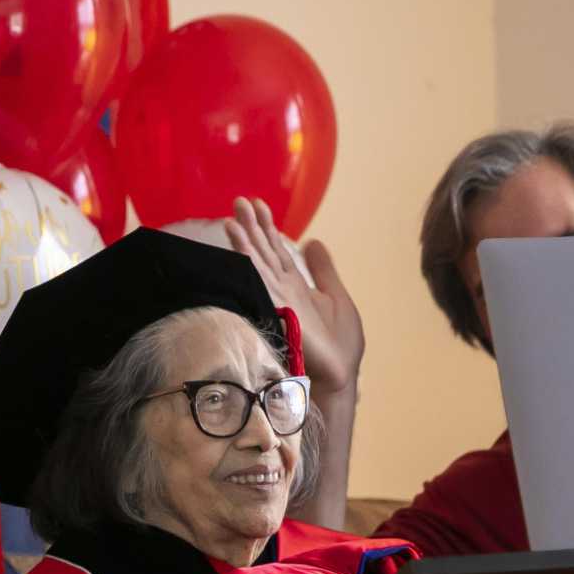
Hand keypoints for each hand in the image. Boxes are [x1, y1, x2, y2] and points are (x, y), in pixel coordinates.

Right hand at [224, 196, 363, 393]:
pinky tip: (239, 241)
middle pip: (262, 250)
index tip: (256, 205)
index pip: (276, 250)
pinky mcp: (277, 306)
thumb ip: (323, 269)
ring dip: (245, 238)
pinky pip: (259, 277)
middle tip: (239, 200)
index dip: (266, 228)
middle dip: (251, 226)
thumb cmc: (339, 343)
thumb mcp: (336, 296)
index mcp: (295, 284)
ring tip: (233, 215)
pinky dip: (248, 258)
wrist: (339, 373)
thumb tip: (314, 241)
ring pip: (257, 261)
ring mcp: (277, 297)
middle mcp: (281, 288)